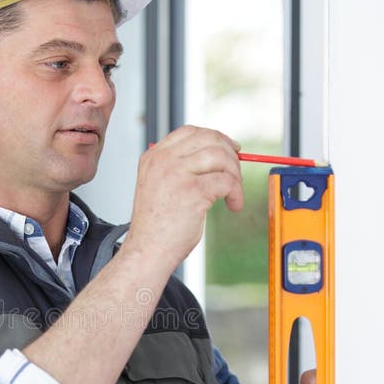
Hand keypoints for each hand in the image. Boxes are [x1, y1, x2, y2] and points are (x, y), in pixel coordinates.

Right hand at [123, 125, 242, 273]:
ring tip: (233, 194)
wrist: (147, 251)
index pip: (190, 132)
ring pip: (221, 157)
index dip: (215, 137)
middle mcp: (163, 160)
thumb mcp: (159, 187)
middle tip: (236, 173)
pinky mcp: (193, 190)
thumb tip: (216, 157)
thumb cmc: (156, 227)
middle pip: (209, 139)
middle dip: (230, 155)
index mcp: (153, 157)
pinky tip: (233, 205)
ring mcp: (177, 173)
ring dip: (235, 175)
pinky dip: (236, 193)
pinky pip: (227, 181)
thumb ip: (179, 169)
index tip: (230, 149)